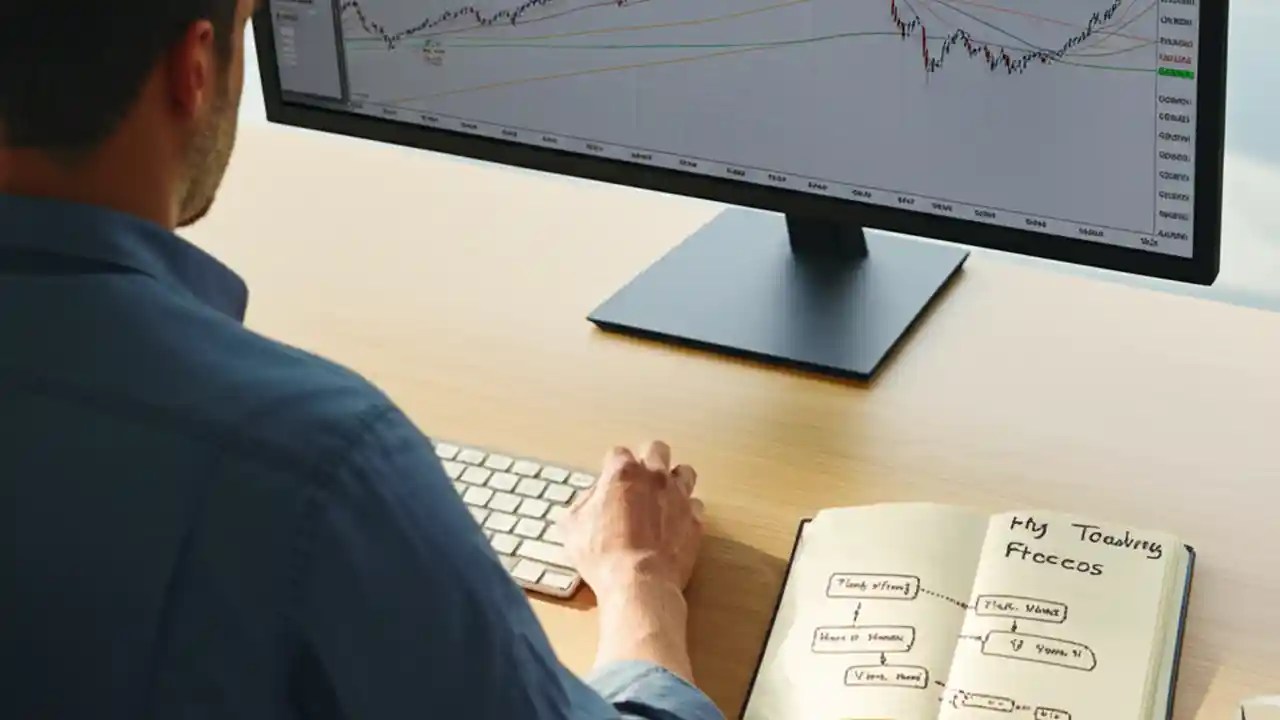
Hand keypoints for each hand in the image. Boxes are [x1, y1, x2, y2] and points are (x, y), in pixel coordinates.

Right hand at [563, 441, 704, 600]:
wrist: (639, 583)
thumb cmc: (602, 555)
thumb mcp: (572, 527)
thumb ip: (582, 504)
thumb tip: (592, 498)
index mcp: (623, 473)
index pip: (618, 453)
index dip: (612, 467)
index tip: (609, 482)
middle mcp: (655, 477)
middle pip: (657, 449)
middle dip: (648, 459)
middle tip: (639, 479)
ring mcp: (679, 497)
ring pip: (685, 472)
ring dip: (674, 480)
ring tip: (663, 496)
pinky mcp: (695, 520)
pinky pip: (695, 505)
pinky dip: (686, 511)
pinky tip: (676, 523)